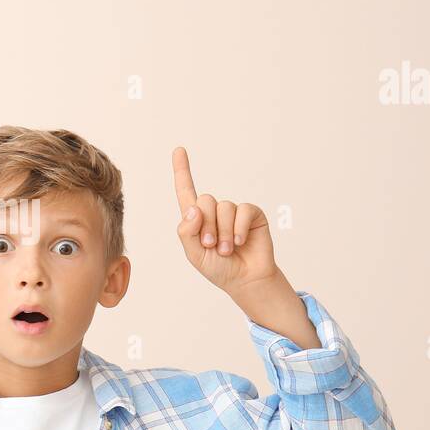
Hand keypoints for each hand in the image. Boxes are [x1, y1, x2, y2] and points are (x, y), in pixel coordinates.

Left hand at [172, 145, 278, 295]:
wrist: (245, 280)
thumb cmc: (219, 268)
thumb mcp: (194, 254)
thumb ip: (187, 232)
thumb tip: (193, 207)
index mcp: (197, 219)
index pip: (186, 191)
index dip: (182, 170)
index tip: (178, 150)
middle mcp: (214, 212)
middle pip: (204, 200)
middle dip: (207, 226)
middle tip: (212, 246)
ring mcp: (233, 212)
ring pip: (223, 207)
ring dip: (223, 232)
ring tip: (226, 250)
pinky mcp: (251, 214)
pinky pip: (243, 210)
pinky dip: (238, 228)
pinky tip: (240, 242)